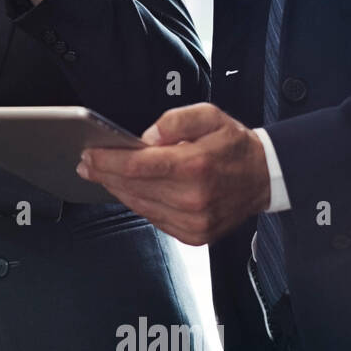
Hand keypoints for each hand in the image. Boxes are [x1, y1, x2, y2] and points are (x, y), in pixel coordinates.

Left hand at [75, 103, 270, 245]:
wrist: (264, 178)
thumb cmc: (234, 145)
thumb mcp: (210, 115)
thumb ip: (175, 121)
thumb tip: (145, 138)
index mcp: (196, 166)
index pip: (138, 166)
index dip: (107, 161)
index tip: (89, 154)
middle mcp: (194, 198)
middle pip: (133, 187)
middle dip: (105, 174)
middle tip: (87, 163)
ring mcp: (194, 221)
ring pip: (140, 205)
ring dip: (118, 190)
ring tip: (104, 174)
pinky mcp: (194, 235)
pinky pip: (154, 219)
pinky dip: (138, 203)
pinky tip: (129, 190)